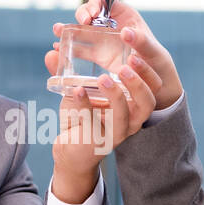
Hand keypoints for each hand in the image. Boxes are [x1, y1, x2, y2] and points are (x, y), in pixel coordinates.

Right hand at [45, 0, 183, 110]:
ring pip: (82, 29)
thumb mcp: (155, 52)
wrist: (157, 86)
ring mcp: (104, 40)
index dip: (96, 3)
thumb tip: (126, 32)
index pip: (106, 2)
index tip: (93, 14)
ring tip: (57, 31)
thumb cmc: (159, 64)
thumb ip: (143, 41)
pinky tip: (58, 48)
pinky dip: (69, 47)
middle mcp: (112, 25)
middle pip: (90, 12)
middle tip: (82, 22)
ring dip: (68, 29)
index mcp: (126, 16)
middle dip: (81, 14)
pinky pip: (81, 48)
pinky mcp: (98, 56)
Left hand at [48, 46, 162, 203]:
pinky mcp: (95, 142)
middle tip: (124, 67)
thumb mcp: (80, 93)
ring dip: (114, 95)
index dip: (148, 71)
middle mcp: (129, 122)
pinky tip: (76, 91)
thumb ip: (68, 73)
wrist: (71, 152)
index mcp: (133, 107)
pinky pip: (92, 122)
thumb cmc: (82, 119)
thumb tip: (51, 52)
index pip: (153, 88)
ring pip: (122, 115)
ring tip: (102, 79)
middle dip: (138, 84)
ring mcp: (113, 134)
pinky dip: (84, 104)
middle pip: (147, 103)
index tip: (135, 53)